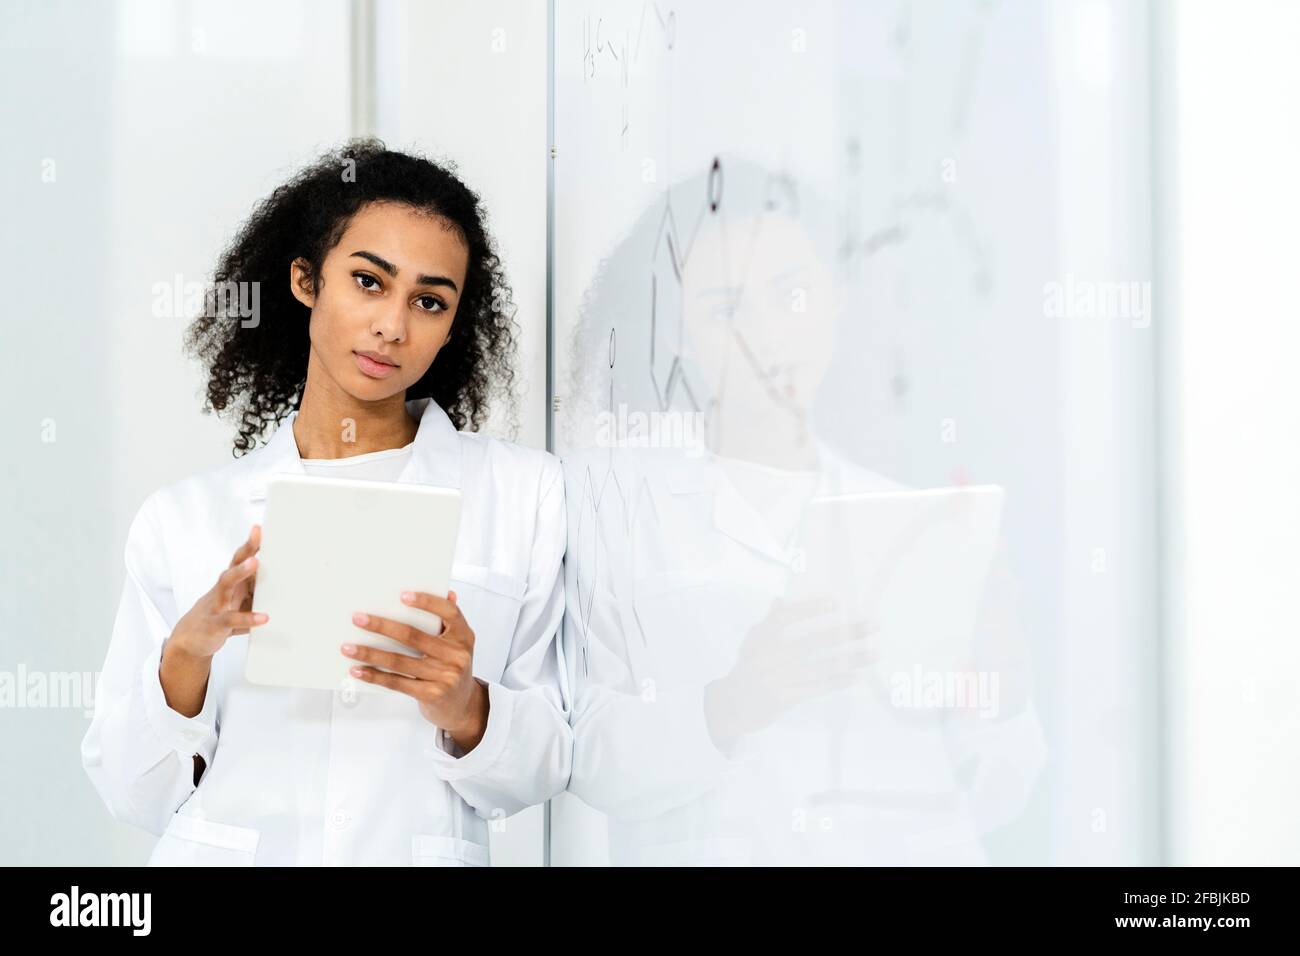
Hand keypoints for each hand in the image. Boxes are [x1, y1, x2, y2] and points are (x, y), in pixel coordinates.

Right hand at [169, 524, 268, 659]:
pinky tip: (263, 617)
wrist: (189, 640)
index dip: (252, 543)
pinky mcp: (216, 624)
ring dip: (241, 571)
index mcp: (232, 582)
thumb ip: (259, 592)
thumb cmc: (219, 616)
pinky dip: (248, 618)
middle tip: (258, 534)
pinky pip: (232, 619)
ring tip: (255, 562)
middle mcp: (224, 588)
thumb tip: (286, 583)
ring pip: (227, 583)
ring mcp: (218, 604)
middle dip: (246, 548)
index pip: (242, 558)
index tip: (262, 527)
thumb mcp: (242, 602)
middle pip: (234, 563)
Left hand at [341, 590, 487, 751]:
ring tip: (348, 647)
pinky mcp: (431, 694)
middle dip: (381, 626)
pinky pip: (397, 682)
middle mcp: (457, 655)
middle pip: (414, 636)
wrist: (462, 705)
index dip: (427, 602)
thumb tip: (448, 592)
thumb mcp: (457, 643)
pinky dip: (375, 675)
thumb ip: (449, 621)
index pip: (449, 612)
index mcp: (464, 636)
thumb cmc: (452, 667)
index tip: (403, 596)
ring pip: (399, 661)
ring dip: (370, 653)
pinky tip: (358, 670)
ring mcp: (445, 676)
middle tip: (358, 619)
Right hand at [704, 595, 876, 750]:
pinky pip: (817, 688)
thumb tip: (779, 599)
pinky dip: (837, 682)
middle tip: (874, 625)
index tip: (836, 603)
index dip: (811, 609)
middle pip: (815, 641)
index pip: (787, 617)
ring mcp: (778, 677)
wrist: (730, 707)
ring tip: (874, 653)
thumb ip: (768, 622)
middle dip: (847, 633)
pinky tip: (856, 676)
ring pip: (822, 666)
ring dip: (852, 659)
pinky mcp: (785, 698)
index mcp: (762, 638)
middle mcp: (770, 655)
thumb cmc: (746, 670)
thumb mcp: (752, 644)